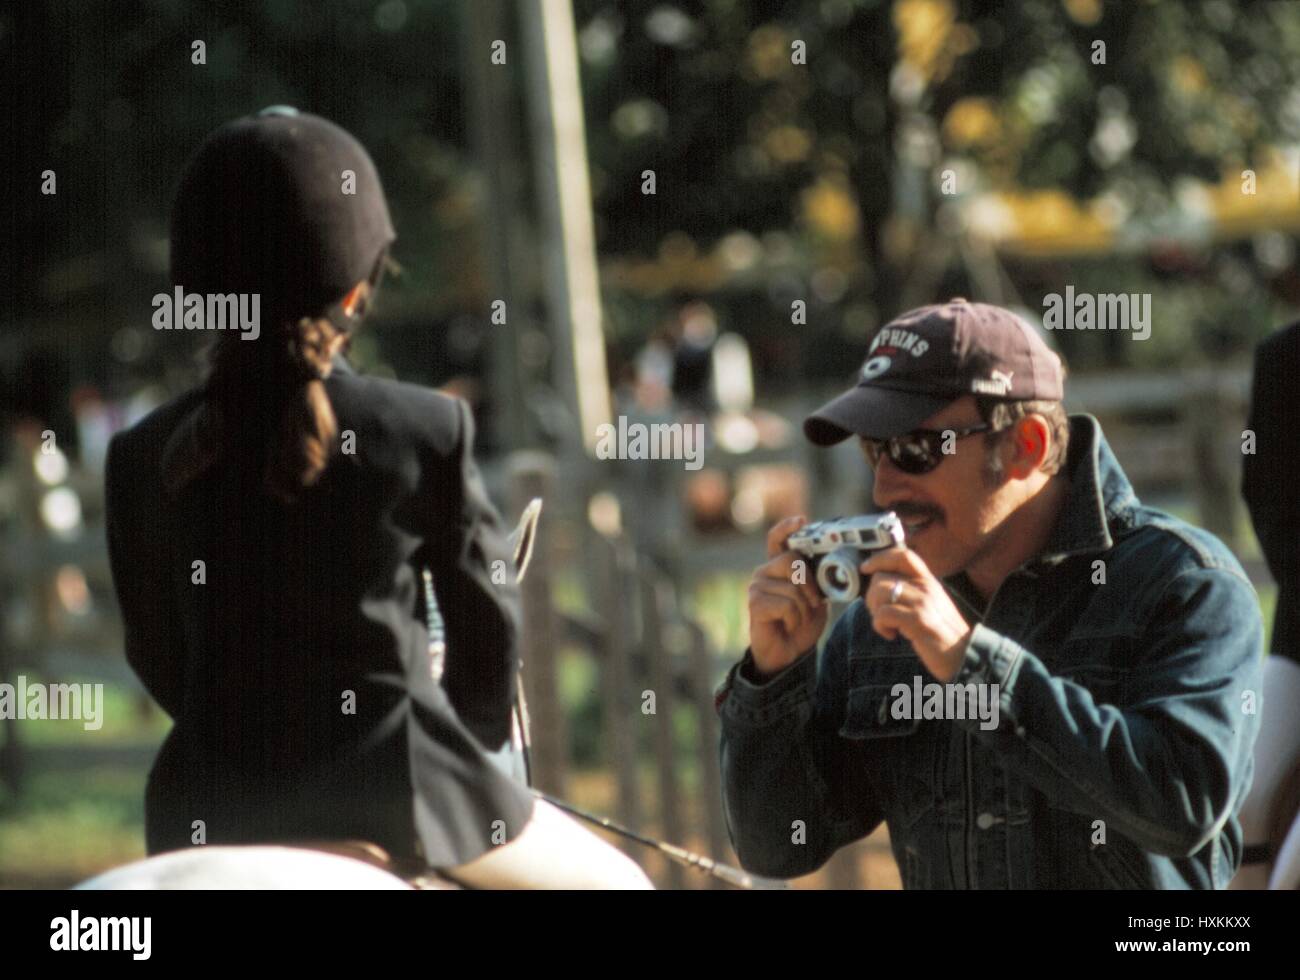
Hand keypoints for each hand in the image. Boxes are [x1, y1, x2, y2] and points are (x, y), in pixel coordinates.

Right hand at [747, 516, 828, 676]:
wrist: (786, 653)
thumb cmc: (800, 624)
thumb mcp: (816, 599)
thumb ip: (820, 582)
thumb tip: (836, 569)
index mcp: (779, 567)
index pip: (777, 539)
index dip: (787, 528)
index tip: (801, 521)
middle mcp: (764, 572)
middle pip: (791, 559)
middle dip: (810, 583)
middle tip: (813, 602)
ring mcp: (757, 587)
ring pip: (792, 587)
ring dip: (804, 609)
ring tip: (796, 619)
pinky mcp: (754, 604)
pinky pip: (786, 605)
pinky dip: (794, 619)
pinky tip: (786, 625)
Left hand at [861, 546, 971, 682]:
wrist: (965, 655)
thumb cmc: (943, 634)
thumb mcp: (931, 604)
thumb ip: (912, 592)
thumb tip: (881, 586)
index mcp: (929, 581)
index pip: (902, 555)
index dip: (879, 558)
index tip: (865, 568)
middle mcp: (925, 587)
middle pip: (881, 577)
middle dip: (871, 597)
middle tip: (880, 614)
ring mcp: (922, 602)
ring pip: (879, 592)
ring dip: (875, 611)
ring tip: (887, 625)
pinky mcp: (917, 619)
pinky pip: (883, 613)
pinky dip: (880, 626)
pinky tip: (891, 635)